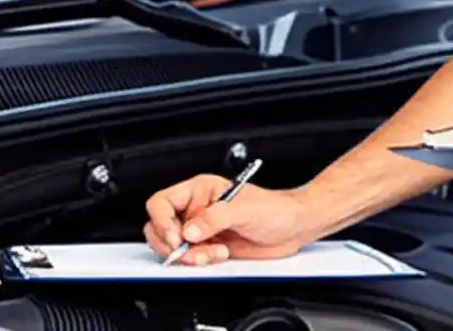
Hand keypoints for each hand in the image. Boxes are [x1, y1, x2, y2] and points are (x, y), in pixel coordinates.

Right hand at [144, 174, 311, 265]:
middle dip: (172, 244)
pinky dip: (197, 262)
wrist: (293, 228)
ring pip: (172, 247)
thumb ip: (215, 218)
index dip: (162, 221)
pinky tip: (218, 256)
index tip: (176, 237)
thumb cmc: (275, 209)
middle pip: (159, 228)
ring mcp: (201, 230)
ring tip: (211, 254)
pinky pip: (190, 258)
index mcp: (200, 191)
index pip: (162, 203)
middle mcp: (196, 210)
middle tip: (192, 251)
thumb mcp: (245, 209)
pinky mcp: (209, 248)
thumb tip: (190, 231)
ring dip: (188, 255)